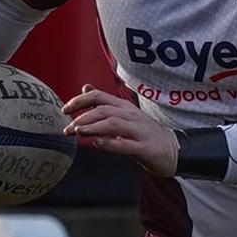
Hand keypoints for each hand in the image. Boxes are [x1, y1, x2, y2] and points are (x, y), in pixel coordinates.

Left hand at [62, 84, 178, 177]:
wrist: (172, 148)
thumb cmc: (143, 132)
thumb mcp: (124, 113)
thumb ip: (104, 102)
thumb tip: (85, 88)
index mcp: (124, 107)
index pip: (99, 97)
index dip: (80, 101)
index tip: (65, 110)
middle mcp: (131, 115)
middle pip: (104, 110)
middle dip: (83, 117)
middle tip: (67, 128)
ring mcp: (139, 131)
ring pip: (113, 124)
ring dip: (93, 127)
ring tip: (78, 132)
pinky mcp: (144, 148)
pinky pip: (125, 145)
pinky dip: (110, 143)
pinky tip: (97, 143)